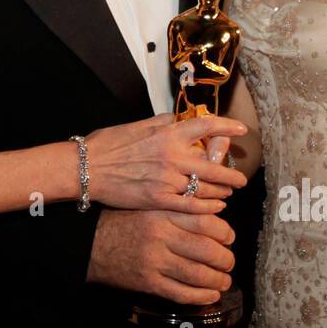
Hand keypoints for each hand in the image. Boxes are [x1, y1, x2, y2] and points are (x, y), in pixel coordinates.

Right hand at [85, 113, 247, 214]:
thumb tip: (183, 120)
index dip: (227, 127)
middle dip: (231, 174)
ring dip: (221, 191)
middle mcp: (172, 156)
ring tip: (227, 193)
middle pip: (214, 164)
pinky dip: (208, 207)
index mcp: (168, 133)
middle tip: (240, 179)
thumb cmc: (109, 144)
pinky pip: (191, 206)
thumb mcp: (139, 124)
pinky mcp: (159, 199)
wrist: (86, 168)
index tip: (240, 130)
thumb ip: (164, 122)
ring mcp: (167, 180)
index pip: (207, 126)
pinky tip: (215, 207)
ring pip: (206, 187)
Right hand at [87, 209, 235, 305]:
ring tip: (223, 281)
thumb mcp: (149, 207)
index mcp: (163, 213)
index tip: (229, 238)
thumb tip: (213, 217)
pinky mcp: (148, 282)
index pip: (205, 222)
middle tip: (229, 263)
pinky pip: (181, 293)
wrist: (90, 244)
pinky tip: (209, 296)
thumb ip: (177, 210)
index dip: (224, 232)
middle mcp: (161, 236)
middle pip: (207, 250)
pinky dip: (200, 297)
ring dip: (217, 281)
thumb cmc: (122, 223)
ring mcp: (154, 261)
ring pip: (198, 274)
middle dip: (225, 260)